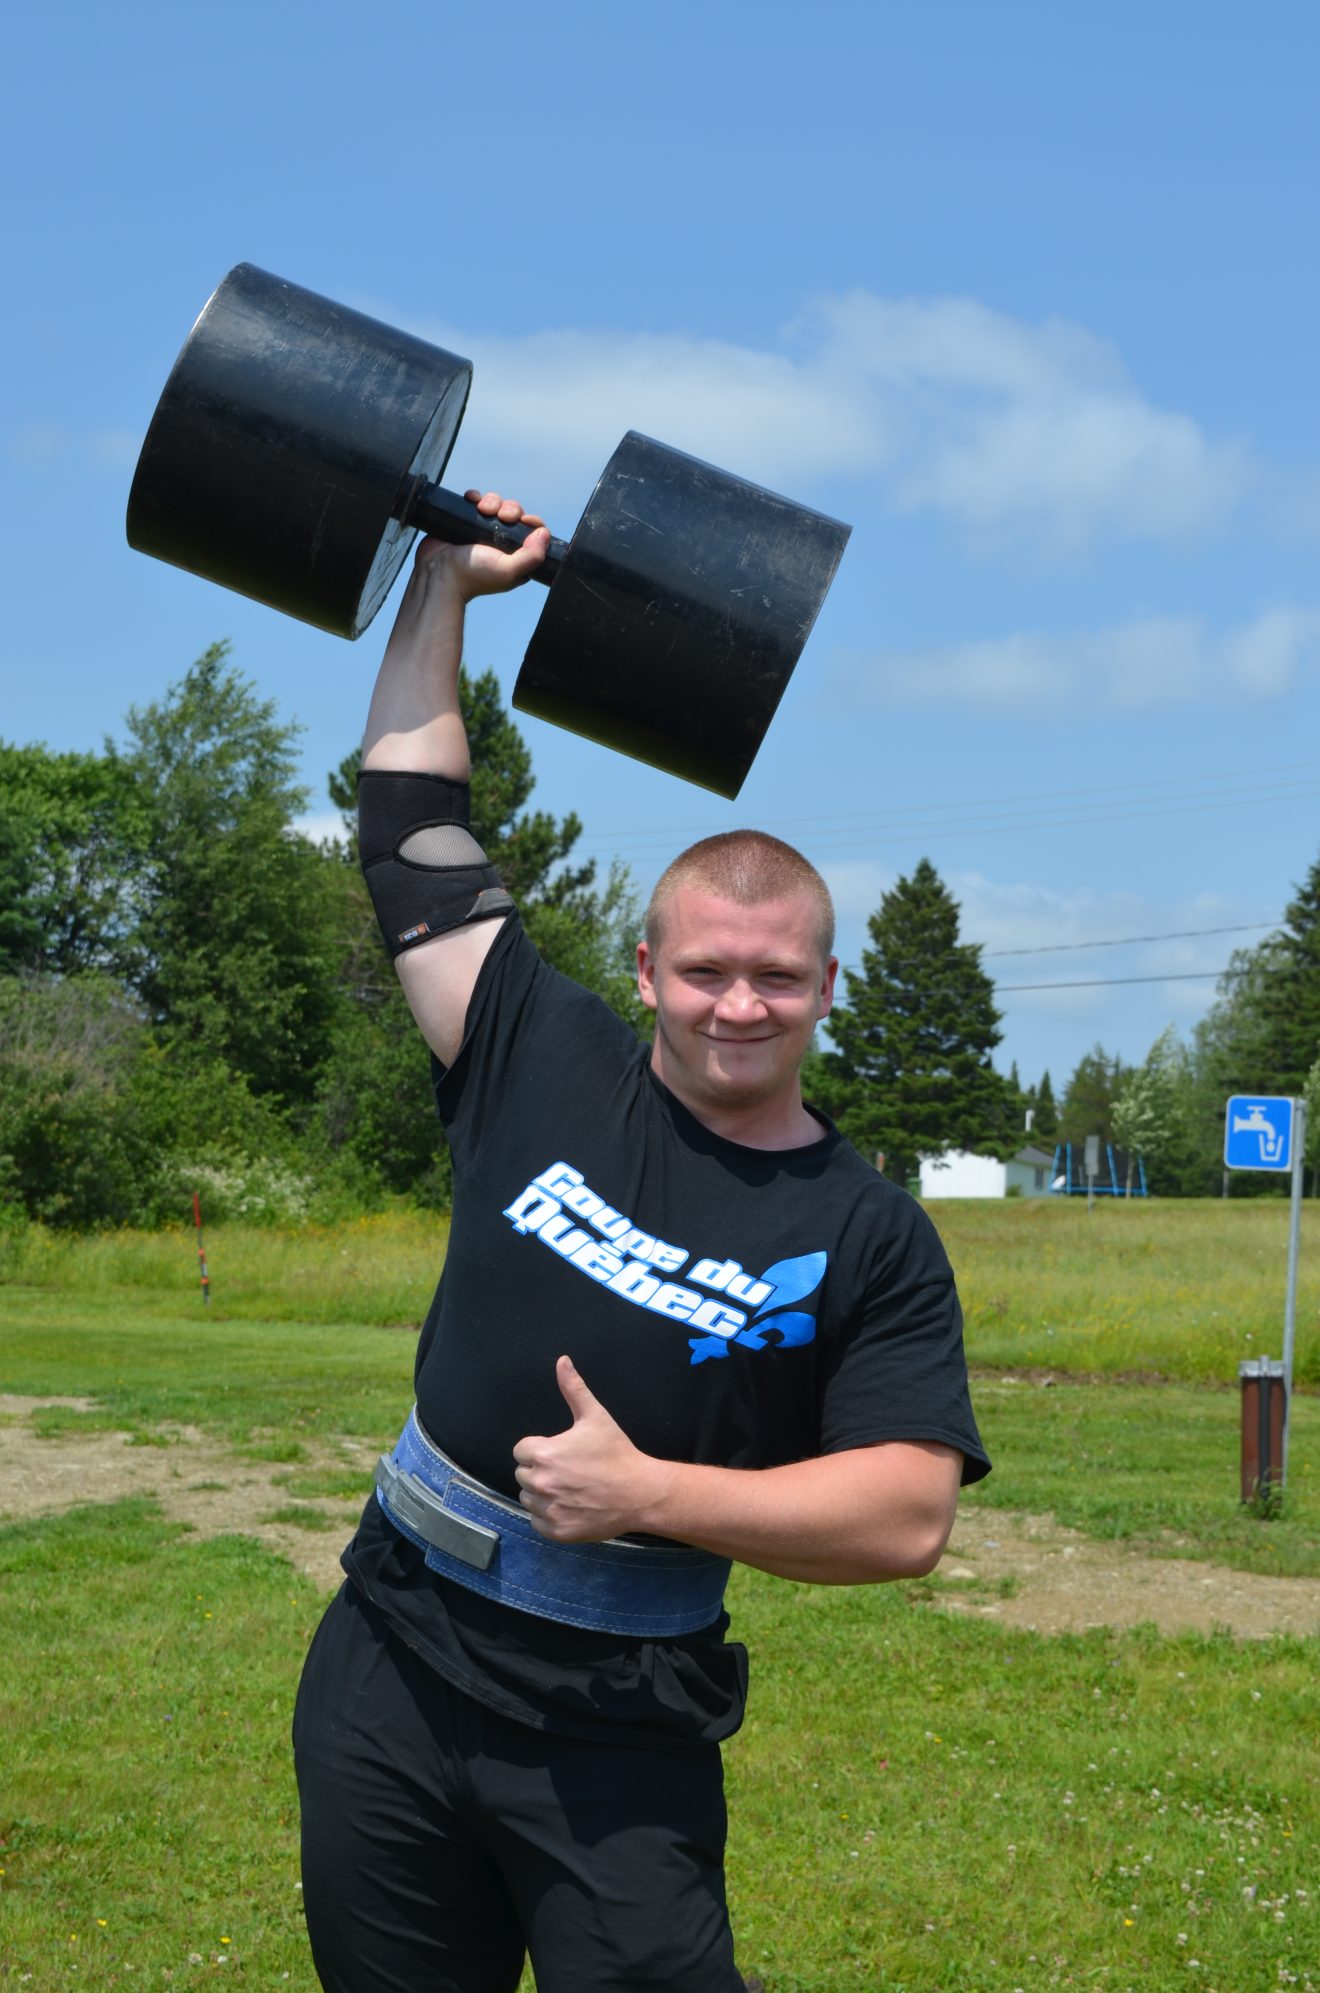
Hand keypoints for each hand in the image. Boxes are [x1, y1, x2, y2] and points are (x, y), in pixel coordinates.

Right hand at [416, 489, 549, 601]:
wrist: (438, 573)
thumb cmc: (473, 576)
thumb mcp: (509, 571)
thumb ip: (532, 556)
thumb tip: (544, 533)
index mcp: (515, 557)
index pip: (532, 533)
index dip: (531, 522)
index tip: (524, 521)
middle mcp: (501, 544)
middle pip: (515, 514)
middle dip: (511, 509)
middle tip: (502, 516)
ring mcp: (482, 532)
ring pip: (496, 505)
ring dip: (492, 501)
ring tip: (482, 509)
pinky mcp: (465, 522)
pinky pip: (475, 502)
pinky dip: (475, 497)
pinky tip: (471, 499)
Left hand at [512, 1357, 666, 1542]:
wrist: (640, 1492)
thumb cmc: (616, 1452)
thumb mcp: (596, 1417)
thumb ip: (573, 1389)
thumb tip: (562, 1360)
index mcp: (544, 1454)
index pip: (521, 1451)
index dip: (539, 1450)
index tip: (561, 1453)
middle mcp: (540, 1483)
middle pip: (523, 1475)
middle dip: (540, 1471)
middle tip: (568, 1470)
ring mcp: (548, 1510)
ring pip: (529, 1499)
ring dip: (542, 1494)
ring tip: (570, 1488)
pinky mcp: (557, 1531)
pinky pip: (538, 1522)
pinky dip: (549, 1516)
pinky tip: (570, 1506)